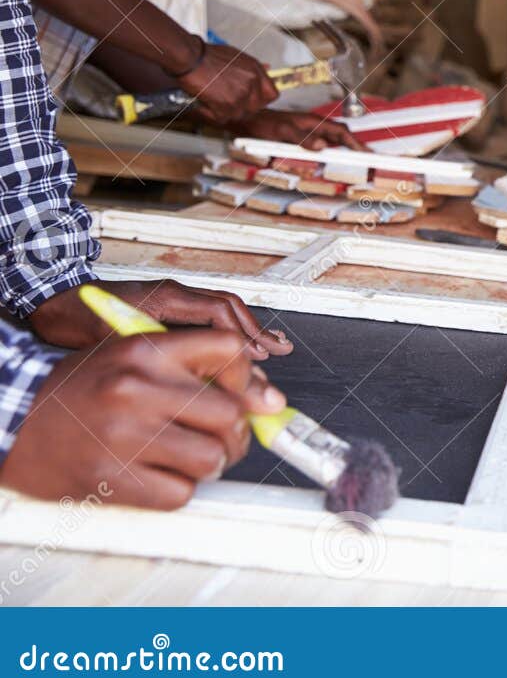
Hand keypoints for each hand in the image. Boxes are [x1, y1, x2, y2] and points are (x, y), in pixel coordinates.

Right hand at [0, 330, 286, 508]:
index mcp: (144, 350)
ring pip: (212, 458)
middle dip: (235, 432)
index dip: (247, 379)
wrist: (12, 417)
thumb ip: (194, 368)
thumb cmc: (79, 389)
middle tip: (220, 437)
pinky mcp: (110, 478)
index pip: (230, 351)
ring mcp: (123, 435)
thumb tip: (269, 401)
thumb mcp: (131, 356)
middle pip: (231, 414)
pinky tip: (159, 476)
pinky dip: (178, 490)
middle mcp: (135, 388)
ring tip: (187, 457)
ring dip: (210, 464)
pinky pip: (180, 493)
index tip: (247, 396)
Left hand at [28, 280, 292, 358]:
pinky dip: (230, 331)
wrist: (57, 301)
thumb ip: (156, 355)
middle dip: (255, 332)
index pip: (217, 312)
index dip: (241, 337)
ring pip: (224, 311)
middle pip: (229, 308)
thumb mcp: (116, 343)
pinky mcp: (172, 305)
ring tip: (274, 348)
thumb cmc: (78, 323)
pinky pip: (211, 314)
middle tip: (279, 353)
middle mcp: (176, 293)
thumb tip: (197, 384)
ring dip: (248, 331)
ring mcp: (175, 297)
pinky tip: (243, 344)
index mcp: (165, 298)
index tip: (257, 358)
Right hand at [174, 42, 276, 124]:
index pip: (272, 95)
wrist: (190, 58)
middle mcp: (252, 84)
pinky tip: (206, 104)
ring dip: (227, 111)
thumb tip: (267, 68)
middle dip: (243, 107)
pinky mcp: (225, 106)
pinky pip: (222, 118)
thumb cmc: (208, 56)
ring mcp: (240, 96)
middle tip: (228, 102)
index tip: (252, 99)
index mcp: (256, 72)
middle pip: (256, 108)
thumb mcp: (238, 56)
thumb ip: (253, 67)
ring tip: (214, 101)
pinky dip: (212, 114)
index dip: (261, 99)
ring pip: (239, 115)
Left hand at [228, 109, 366, 150]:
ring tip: (359, 158)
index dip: (356, 143)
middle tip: (370, 158)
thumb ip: (303, 139)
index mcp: (314, 123)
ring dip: (347, 147)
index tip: (368, 154)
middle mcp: (315, 125)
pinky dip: (335, 149)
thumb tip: (323, 147)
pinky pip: (325, 142)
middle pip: (343, 135)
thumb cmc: (264, 125)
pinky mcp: (304, 136)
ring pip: (335, 138)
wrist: (249, 120)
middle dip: (357, 146)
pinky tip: (336, 156)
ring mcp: (310, 130)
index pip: (342, 133)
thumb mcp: (283, 133)